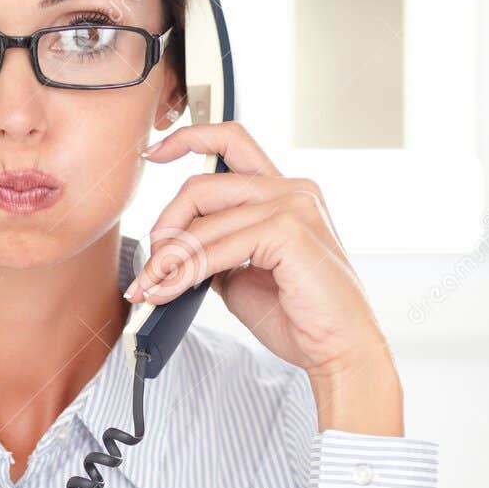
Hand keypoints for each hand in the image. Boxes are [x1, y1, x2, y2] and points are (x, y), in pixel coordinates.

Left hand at [125, 121, 403, 435]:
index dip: (188, 138)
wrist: (338, 349)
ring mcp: (293, 206)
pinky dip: (186, 270)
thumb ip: (216, 250)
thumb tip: (172, 250)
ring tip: (150, 287)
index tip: (155, 152)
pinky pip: (218, 246)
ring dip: (168, 257)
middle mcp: (291, 190)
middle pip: (203, 184)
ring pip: (204, 217)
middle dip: (165, 225)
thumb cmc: (299, 317)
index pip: (231, 141)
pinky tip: (172, 290)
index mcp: (284, 192)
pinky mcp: (289, 231)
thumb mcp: (243, 276)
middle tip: (150, 265)